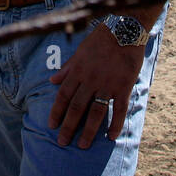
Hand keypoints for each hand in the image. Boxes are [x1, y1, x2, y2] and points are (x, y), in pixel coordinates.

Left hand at [48, 25, 145, 148]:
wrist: (124, 30)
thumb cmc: (101, 38)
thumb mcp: (80, 50)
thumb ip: (67, 68)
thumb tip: (52, 80)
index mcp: (78, 71)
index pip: (63, 96)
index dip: (56, 112)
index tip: (52, 125)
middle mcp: (90, 80)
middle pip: (76, 108)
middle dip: (68, 126)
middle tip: (63, 142)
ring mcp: (107, 85)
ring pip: (95, 112)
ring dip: (88, 131)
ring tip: (83, 145)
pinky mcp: (123, 87)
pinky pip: (119, 109)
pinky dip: (115, 124)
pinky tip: (111, 137)